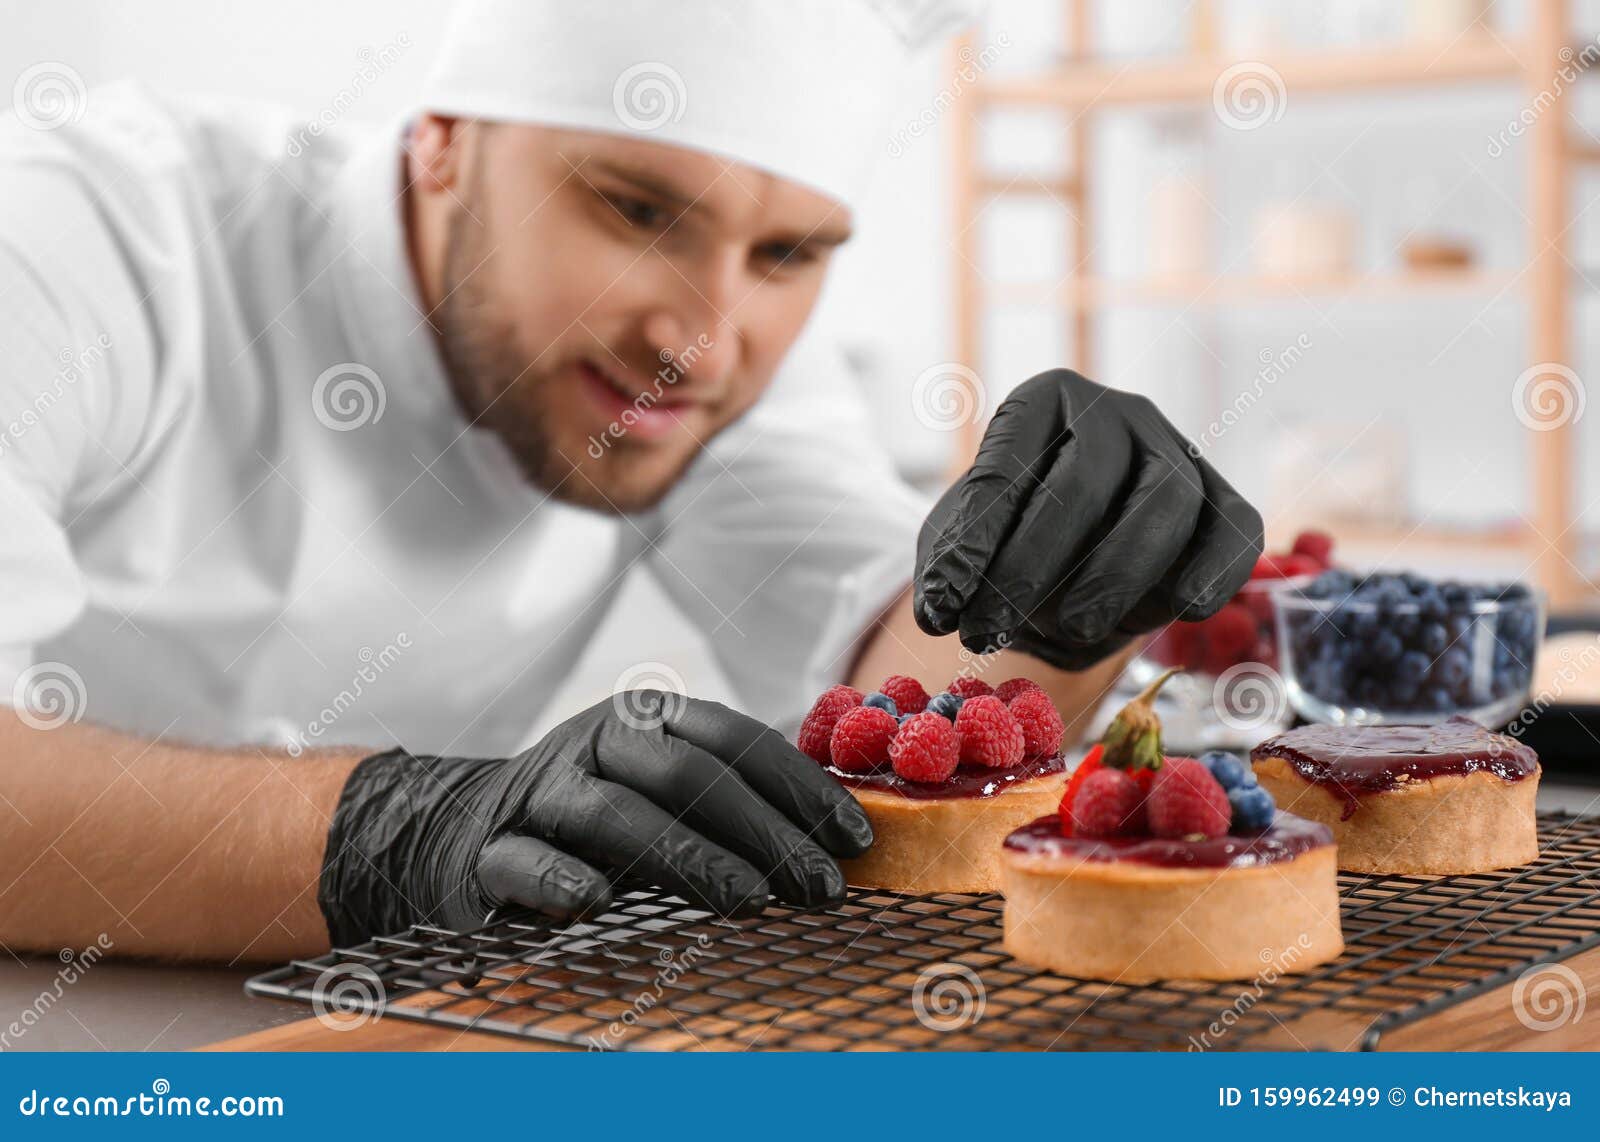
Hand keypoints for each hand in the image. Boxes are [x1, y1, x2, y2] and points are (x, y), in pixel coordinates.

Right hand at [317, 693, 872, 943]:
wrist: (453, 831)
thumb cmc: (589, 816)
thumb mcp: (657, 788)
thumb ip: (729, 798)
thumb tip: (836, 829)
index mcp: (647, 718)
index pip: (734, 739)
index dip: (799, 785)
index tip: (854, 837)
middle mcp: (596, 741)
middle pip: (688, 775)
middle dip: (764, 831)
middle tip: (820, 885)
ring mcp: (541, 792)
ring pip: (616, 814)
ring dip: (689, 857)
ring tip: (749, 900)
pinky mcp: (488, 851)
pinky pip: (524, 860)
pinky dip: (560, 878)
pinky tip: (599, 901)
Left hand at [913, 369, 1262, 671]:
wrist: (1078, 568)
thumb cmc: (1015, 543)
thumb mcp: (968, 545)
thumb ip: (951, 564)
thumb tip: (941, 606)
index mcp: (1044, 401)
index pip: (1008, 463)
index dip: (974, 540)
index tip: (943, 607)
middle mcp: (1116, 414)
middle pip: (1086, 476)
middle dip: (1034, 561)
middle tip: (991, 629)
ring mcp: (1178, 452)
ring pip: (1166, 501)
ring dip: (1117, 572)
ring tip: (1072, 628)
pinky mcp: (1224, 503)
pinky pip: (1234, 531)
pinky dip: (1214, 571)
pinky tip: (1184, 609)